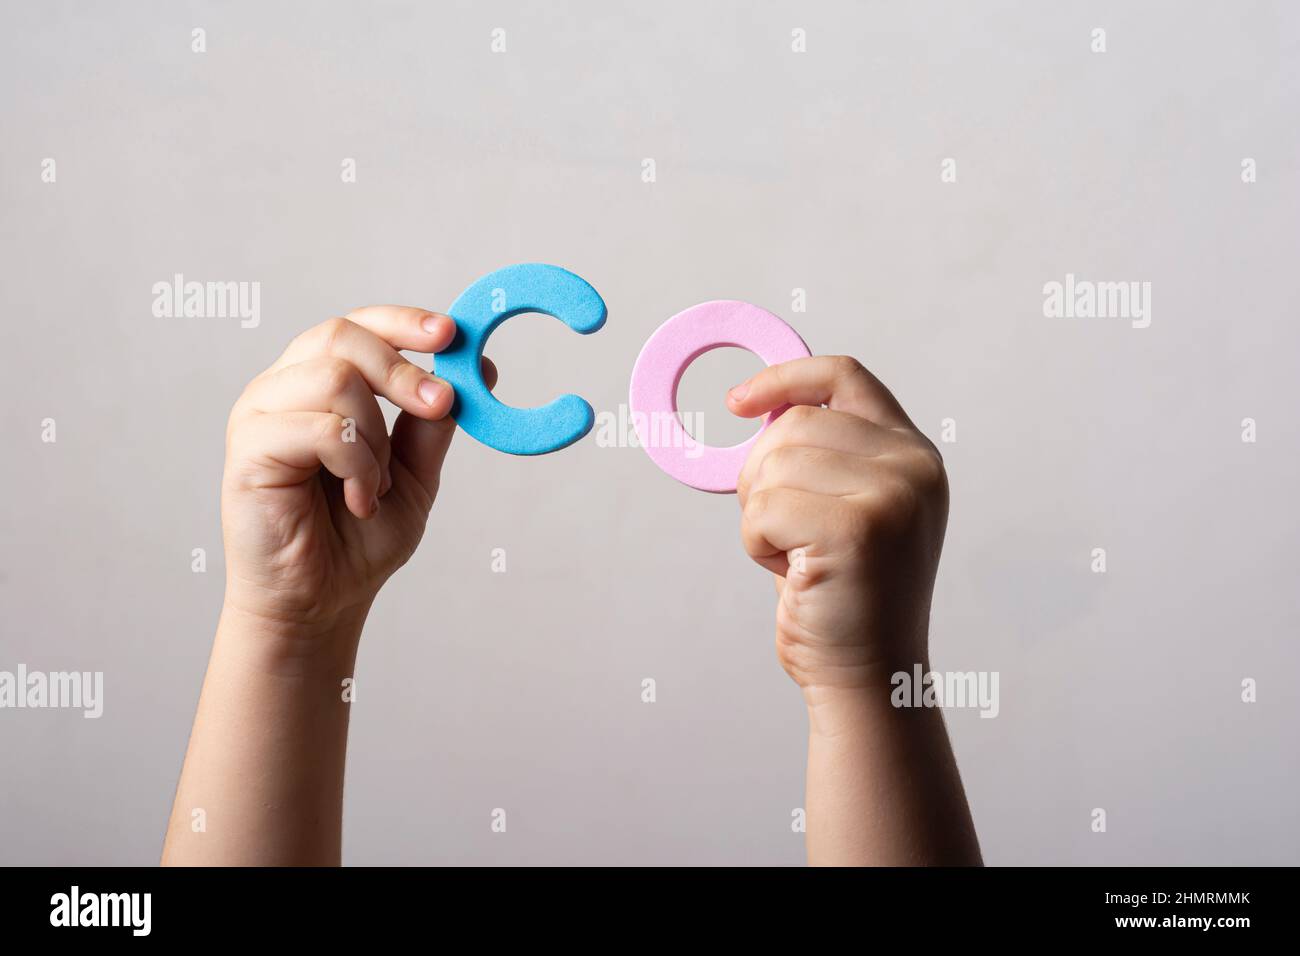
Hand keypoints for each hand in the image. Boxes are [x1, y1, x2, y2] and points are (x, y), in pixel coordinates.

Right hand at [220, 306, 493, 641]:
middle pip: (340, 335)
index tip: (452, 334)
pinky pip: (320, 428)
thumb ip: (435, 424)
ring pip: (333, 379)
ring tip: (379, 486)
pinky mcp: (247, 450)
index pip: (357, 326)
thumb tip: (481, 369)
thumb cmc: (358, 537)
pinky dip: (357, 464)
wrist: (322, 600)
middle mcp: (283, 389)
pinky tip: (360, 501)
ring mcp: (259, 415)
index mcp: (319, 384)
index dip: (403, 322)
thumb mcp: (416, 474)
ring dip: (376, 437)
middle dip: (401, 369)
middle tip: (441, 406)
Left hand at [729, 356, 947, 699]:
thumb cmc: (843, 597)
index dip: (785, 377)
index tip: (738, 401)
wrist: (868, 677)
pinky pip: (763, 509)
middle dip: (763, 476)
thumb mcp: (848, 510)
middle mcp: (913, 467)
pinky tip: (793, 575)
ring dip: (761, 517)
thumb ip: (824, 456)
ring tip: (799, 558)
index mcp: (913, 455)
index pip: (845, 376)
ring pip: (772, 465)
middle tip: (785, 532)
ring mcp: (893, 494)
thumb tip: (760, 407)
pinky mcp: (859, 528)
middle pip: (794, 423)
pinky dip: (757, 545)